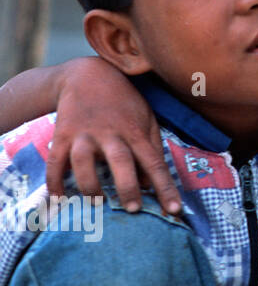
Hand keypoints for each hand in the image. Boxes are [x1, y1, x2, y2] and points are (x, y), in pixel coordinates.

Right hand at [48, 59, 180, 214]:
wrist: (88, 75)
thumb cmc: (124, 102)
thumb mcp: (147, 119)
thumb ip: (152, 149)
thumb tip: (152, 183)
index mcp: (136, 132)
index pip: (155, 163)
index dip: (166, 188)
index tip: (175, 210)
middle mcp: (110, 134)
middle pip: (120, 161)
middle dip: (127, 186)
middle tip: (133, 209)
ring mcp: (84, 135)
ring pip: (83, 162)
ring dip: (90, 185)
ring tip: (97, 203)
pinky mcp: (62, 135)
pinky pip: (55, 162)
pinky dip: (55, 181)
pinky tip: (60, 198)